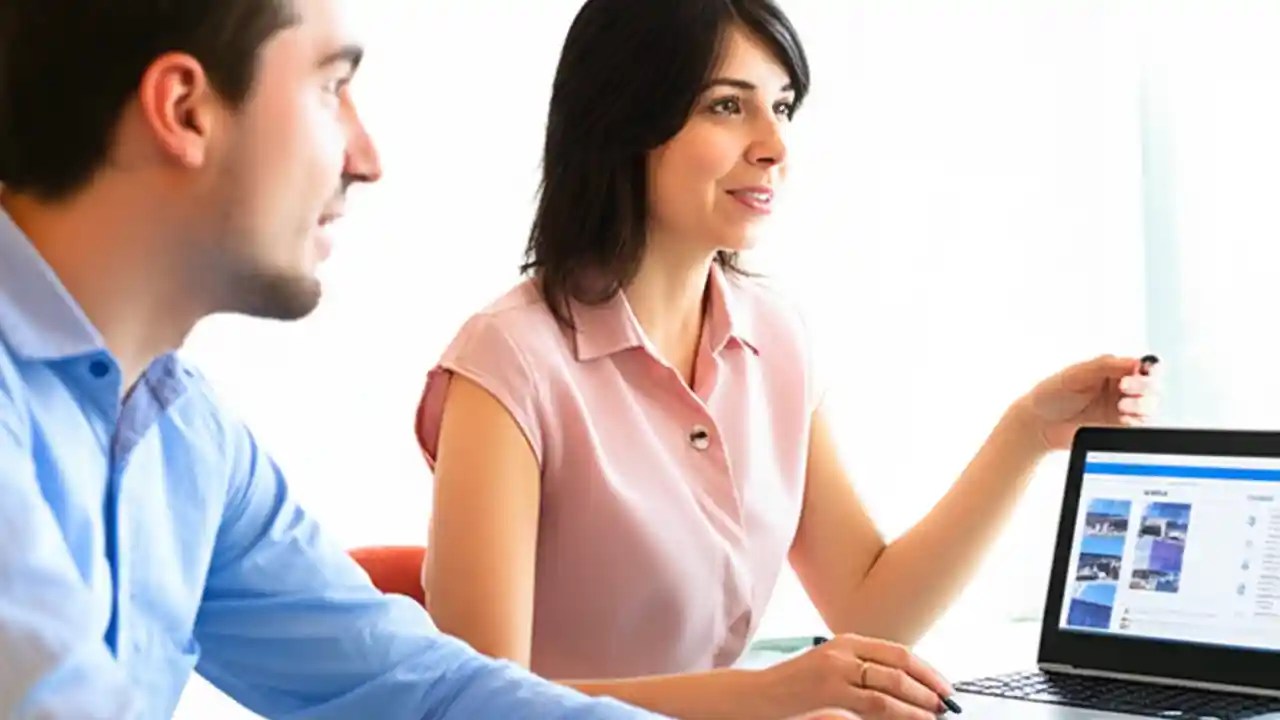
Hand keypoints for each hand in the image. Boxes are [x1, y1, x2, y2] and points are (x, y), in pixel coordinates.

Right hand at [752, 635, 953, 719]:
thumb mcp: (828, 672)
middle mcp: (843, 651)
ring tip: (935, 714)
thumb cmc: (792, 690)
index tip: (943, 687)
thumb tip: (901, 690)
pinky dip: (902, 713)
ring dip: (920, 702)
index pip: (898, 651)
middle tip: (947, 703)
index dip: (926, 670)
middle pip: (900, 665)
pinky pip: (876, 704)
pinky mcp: (829, 691)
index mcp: (845, 642)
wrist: (754, 697)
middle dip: (929, 686)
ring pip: (892, 685)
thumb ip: (859, 675)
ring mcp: (835, 669)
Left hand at [1014, 354, 1159, 450]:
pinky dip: (1136, 421)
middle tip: (1125, 387)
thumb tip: (1135, 362)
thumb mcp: (1075, 374)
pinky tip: (1124, 419)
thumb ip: (1105, 365)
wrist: (1038, 423)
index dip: (1149, 367)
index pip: (1143, 366)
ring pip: (1150, 406)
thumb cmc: (1052, 394)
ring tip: (1123, 405)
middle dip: (1144, 386)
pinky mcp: (1119, 429)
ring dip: (1142, 405)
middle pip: (1152, 386)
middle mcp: (1122, 389)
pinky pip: (1140, 426)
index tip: (1141, 369)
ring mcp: (1122, 410)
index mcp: (1113, 370)